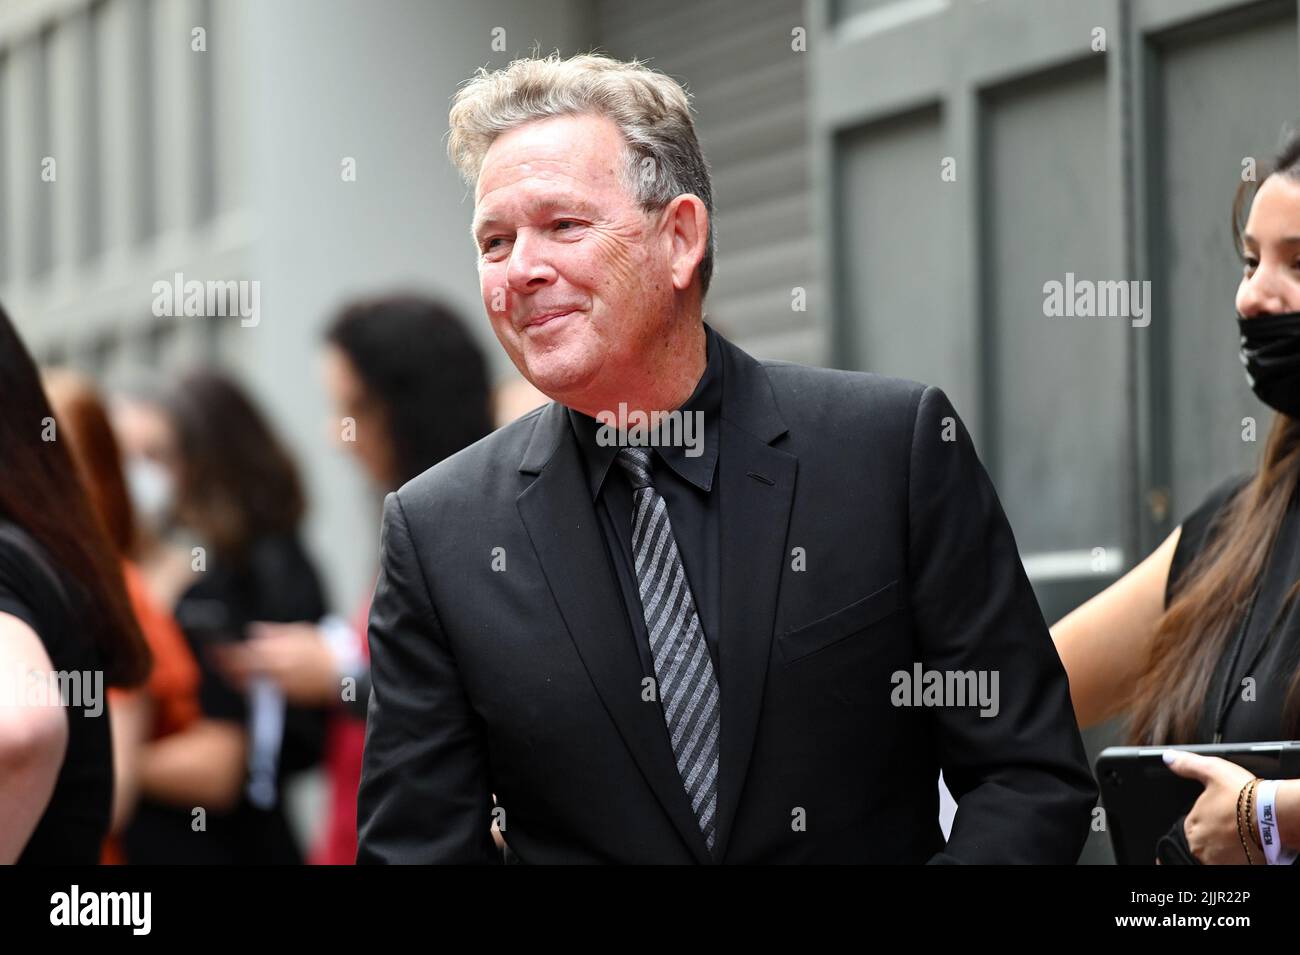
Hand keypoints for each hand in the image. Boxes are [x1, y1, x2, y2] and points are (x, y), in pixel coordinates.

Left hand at [211, 622, 339, 705]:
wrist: (340, 674)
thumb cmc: (321, 650)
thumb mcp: (301, 632)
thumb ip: (275, 632)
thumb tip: (253, 631)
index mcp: (279, 650)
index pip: (244, 651)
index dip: (228, 651)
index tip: (216, 647)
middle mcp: (275, 668)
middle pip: (242, 669)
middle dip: (227, 665)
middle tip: (217, 660)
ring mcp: (278, 683)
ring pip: (249, 682)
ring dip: (236, 676)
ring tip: (229, 671)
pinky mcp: (283, 694)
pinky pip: (260, 689)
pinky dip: (251, 685)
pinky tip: (246, 680)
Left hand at [1163, 750, 1257, 864]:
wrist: (1273, 814)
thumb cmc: (1243, 795)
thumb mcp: (1212, 770)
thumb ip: (1188, 765)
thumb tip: (1169, 758)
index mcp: (1191, 827)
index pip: (1194, 824)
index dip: (1209, 816)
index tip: (1222, 811)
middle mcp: (1201, 847)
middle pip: (1205, 839)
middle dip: (1216, 830)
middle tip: (1233, 820)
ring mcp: (1219, 860)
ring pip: (1219, 851)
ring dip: (1227, 843)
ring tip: (1241, 830)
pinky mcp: (1237, 866)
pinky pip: (1234, 860)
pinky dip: (1239, 853)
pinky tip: (1247, 841)